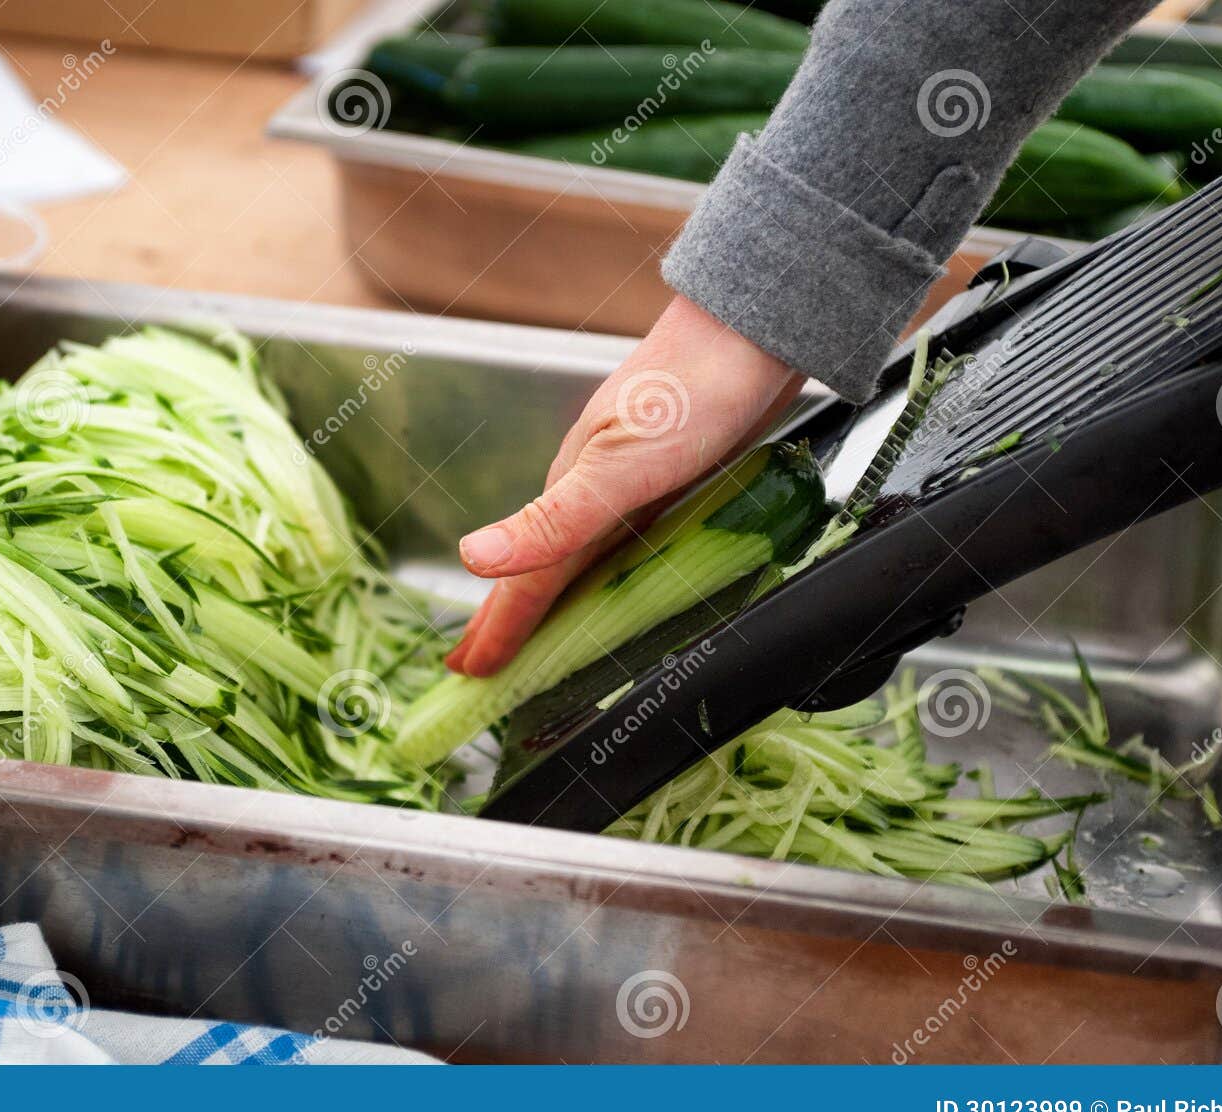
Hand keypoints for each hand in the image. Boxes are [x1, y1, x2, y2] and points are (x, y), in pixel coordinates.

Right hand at [446, 294, 805, 676]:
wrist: (751, 328)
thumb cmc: (690, 392)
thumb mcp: (617, 466)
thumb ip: (550, 520)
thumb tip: (470, 560)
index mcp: (572, 494)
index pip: (525, 581)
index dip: (498, 630)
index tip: (469, 673)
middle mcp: (593, 492)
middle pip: (542, 570)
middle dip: (507, 619)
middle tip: (478, 661)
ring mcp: (630, 484)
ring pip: (580, 559)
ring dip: (551, 599)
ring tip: (534, 630)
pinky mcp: (670, 478)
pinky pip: (623, 545)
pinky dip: (603, 574)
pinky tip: (613, 573)